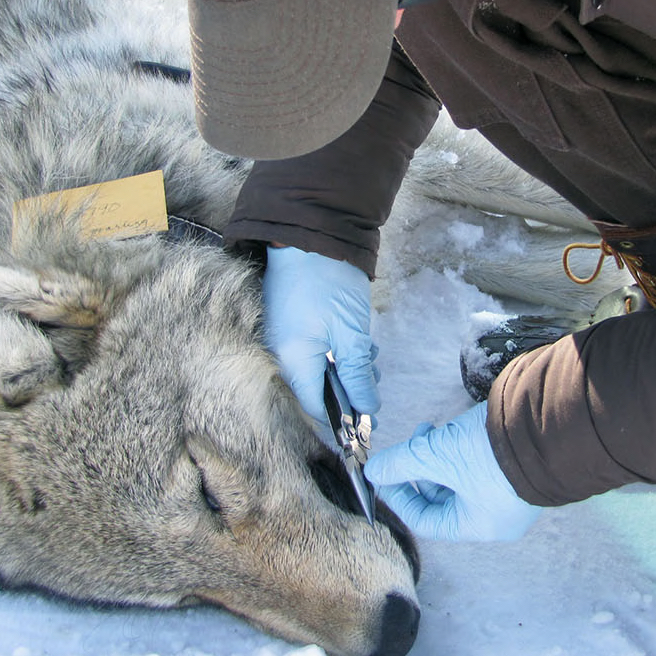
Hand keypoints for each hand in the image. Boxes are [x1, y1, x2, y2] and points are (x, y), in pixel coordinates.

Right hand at [262, 245, 378, 421]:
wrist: (307, 233)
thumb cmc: (329, 281)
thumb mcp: (351, 332)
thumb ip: (358, 375)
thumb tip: (367, 409)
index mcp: (292, 361)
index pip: (317, 408)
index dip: (345, 419)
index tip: (370, 422)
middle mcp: (280, 354)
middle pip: (317, 390)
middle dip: (349, 389)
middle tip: (374, 379)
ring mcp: (281, 338)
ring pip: (317, 369)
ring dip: (346, 368)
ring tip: (370, 355)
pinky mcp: (287, 324)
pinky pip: (311, 350)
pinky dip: (334, 351)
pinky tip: (355, 341)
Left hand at [364, 402, 540, 541]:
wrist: (549, 422)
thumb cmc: (494, 453)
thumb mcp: (439, 456)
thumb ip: (402, 463)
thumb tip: (373, 472)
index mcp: (479, 525)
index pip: (427, 522)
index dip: (400, 497)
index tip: (385, 474)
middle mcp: (497, 514)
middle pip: (443, 497)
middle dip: (422, 467)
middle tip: (414, 439)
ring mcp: (510, 489)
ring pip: (461, 476)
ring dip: (440, 453)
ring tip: (433, 428)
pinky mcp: (517, 464)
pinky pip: (480, 464)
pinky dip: (461, 449)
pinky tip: (456, 429)